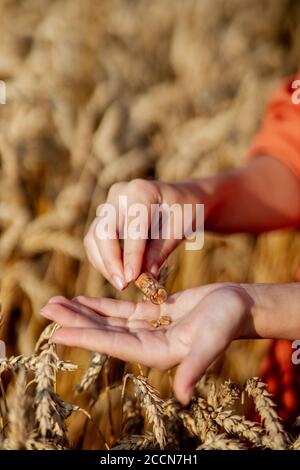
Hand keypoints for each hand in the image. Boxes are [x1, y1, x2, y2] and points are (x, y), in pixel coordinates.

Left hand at [41, 283, 252, 403]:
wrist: (239, 305)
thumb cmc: (227, 322)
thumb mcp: (211, 342)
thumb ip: (195, 367)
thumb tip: (183, 397)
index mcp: (157, 353)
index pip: (113, 345)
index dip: (85, 337)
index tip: (57, 331)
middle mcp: (148, 343)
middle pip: (104, 332)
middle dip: (75, 321)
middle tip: (47, 309)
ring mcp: (149, 329)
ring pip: (109, 320)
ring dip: (83, 311)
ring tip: (57, 302)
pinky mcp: (154, 313)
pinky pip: (122, 310)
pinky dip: (102, 305)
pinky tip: (83, 299)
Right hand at [84, 179, 207, 289]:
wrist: (182, 198)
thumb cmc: (186, 211)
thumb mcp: (180, 229)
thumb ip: (160, 251)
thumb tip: (144, 278)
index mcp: (142, 190)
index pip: (131, 227)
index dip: (130, 255)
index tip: (132, 279)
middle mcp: (120, 194)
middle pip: (103, 231)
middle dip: (110, 261)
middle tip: (123, 285)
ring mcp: (109, 204)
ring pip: (94, 237)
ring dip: (104, 264)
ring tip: (122, 284)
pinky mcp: (104, 216)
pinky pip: (95, 241)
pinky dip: (103, 260)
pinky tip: (118, 275)